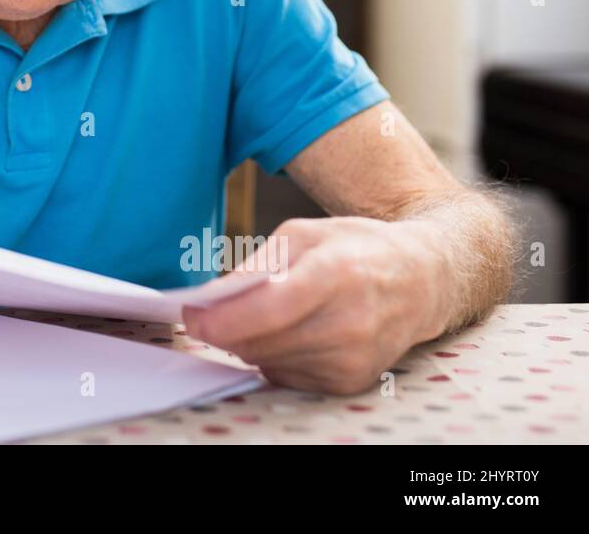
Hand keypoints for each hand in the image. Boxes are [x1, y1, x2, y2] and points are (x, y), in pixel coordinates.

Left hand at [181, 216, 447, 394]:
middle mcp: (350, 322)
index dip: (223, 318)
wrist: (421, 280)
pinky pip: (288, 376)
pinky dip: (275, 357)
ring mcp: (353, 357)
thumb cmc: (356, 248)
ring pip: (269, 361)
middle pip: (262, 342)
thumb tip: (214, 298)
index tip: (192, 316)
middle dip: (224, 331)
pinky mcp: (351, 380)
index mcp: (336, 274)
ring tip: (257, 317)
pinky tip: (289, 333)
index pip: (269, 309)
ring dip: (249, 343)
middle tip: (207, 316)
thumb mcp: (303, 233)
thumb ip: (255, 265)